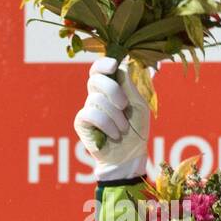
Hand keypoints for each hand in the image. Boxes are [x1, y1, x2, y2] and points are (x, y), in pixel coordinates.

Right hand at [74, 57, 150, 179]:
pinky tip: (114, 135)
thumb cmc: (136, 130)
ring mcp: (87, 108)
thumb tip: (121, 66)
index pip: (99, 69)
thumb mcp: (138, 106)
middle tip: (124, 106)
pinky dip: (107, 125)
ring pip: (97, 99)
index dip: (103, 64)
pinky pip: (91, 114)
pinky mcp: (81, 122)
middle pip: (96, 79)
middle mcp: (96, 95)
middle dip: (113, 91)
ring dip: (116, 116)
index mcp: (110, 88)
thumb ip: (130, 87)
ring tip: (123, 129)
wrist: (130, 155)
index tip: (113, 65)